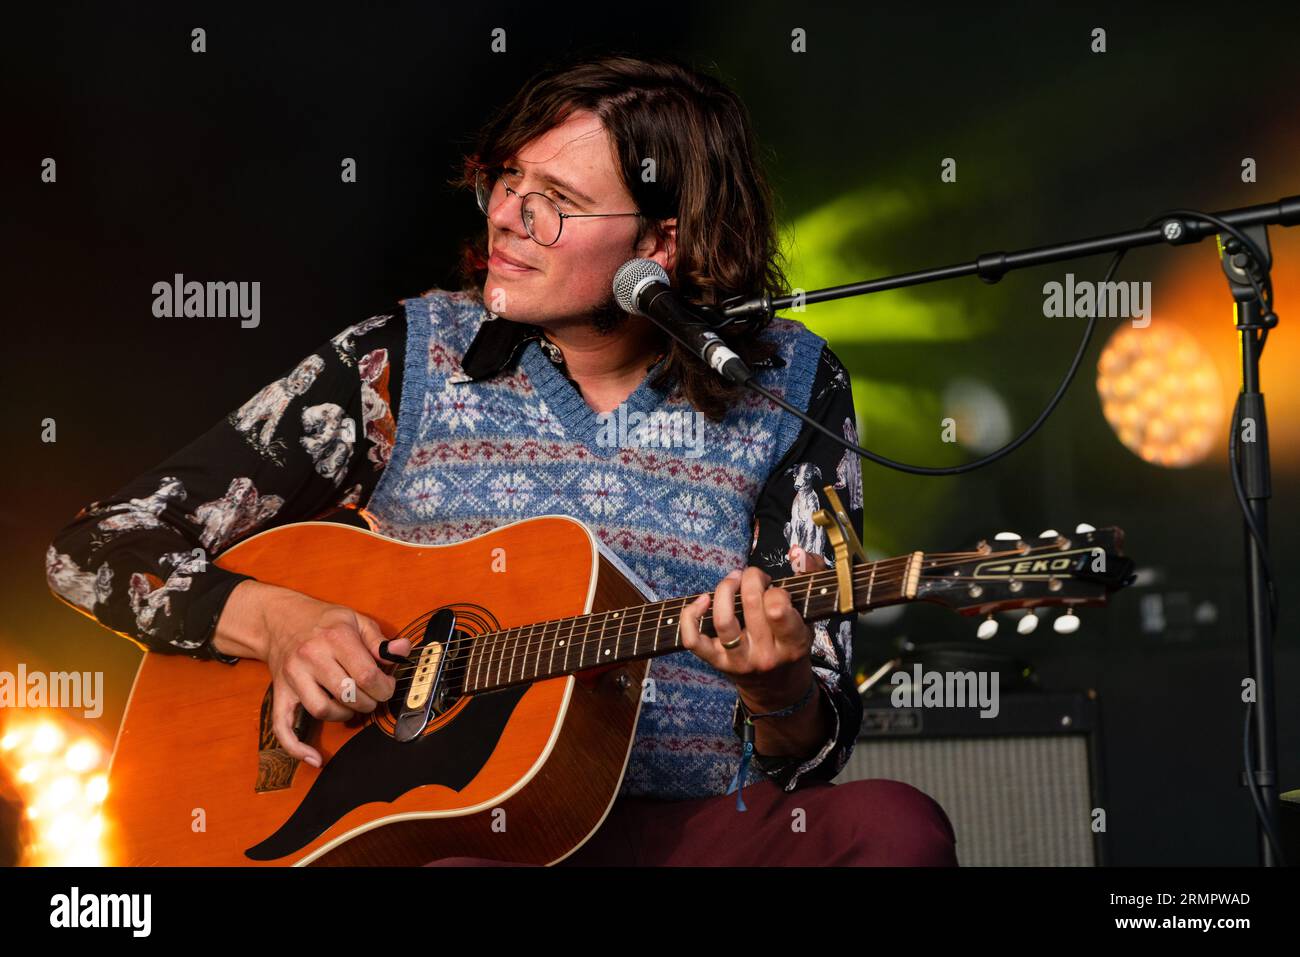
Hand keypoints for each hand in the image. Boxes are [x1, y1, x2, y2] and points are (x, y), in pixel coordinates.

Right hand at [261, 588, 410, 767]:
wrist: (280, 619)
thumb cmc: (323, 621)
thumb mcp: (355, 620)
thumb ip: (380, 640)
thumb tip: (403, 650)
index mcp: (334, 638)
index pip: (366, 675)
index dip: (384, 688)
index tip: (388, 687)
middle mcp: (311, 657)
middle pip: (348, 695)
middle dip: (369, 702)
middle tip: (374, 696)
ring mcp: (293, 677)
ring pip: (324, 710)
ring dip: (345, 715)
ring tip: (353, 706)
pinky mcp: (280, 693)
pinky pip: (283, 727)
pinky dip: (298, 747)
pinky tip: (315, 758)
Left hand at [678, 545, 827, 710]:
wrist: (777, 687)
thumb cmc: (791, 642)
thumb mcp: (809, 615)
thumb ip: (811, 576)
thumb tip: (799, 553)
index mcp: (792, 643)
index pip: (778, 608)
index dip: (774, 590)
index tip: (775, 591)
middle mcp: (765, 654)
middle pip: (751, 603)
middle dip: (751, 578)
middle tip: (753, 577)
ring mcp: (738, 659)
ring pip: (723, 619)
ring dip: (725, 589)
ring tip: (732, 581)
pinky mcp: (716, 662)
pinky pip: (694, 639)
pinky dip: (691, 615)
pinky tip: (703, 600)